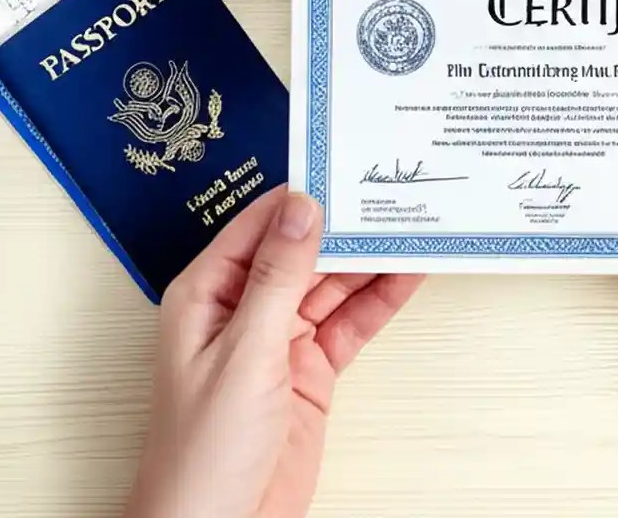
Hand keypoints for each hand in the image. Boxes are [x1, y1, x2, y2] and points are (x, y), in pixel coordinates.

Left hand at [123, 186, 422, 517]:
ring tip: (413, 227)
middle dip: (346, 226)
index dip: (303, 197)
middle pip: (302, 252)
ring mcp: (279, 341)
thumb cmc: (204, 449)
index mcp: (207, 294)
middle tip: (394, 195)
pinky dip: (378, 302)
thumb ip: (277, 279)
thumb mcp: (245, 351)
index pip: (259, 227)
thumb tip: (301, 210)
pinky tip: (407, 278)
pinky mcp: (309, 371)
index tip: (345, 168)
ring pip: (331, 286)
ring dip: (369, 261)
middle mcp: (242, 310)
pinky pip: (349, 325)